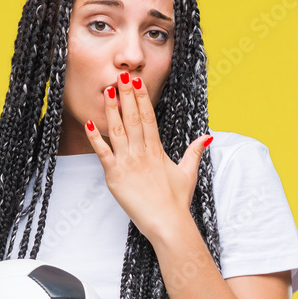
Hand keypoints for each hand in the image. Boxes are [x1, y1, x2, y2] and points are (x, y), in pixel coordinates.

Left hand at [85, 72, 210, 241]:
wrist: (167, 223)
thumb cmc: (176, 201)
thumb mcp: (188, 173)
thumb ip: (194, 152)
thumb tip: (207, 137)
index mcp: (157, 149)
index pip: (148, 117)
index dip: (142, 98)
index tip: (137, 81)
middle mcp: (142, 152)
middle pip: (133, 118)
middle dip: (126, 95)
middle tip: (120, 75)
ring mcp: (127, 163)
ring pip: (117, 130)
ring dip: (111, 110)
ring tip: (106, 91)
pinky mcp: (115, 176)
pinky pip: (102, 153)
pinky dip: (95, 138)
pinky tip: (89, 123)